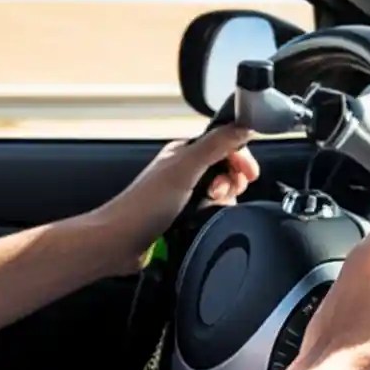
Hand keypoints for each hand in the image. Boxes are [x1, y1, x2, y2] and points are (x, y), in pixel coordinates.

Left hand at [93, 125, 259, 274]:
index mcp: (184, 152)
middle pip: (228, 170)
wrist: (121, 242)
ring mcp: (185, 194)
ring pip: (223, 194)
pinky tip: (204, 221)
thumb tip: (245, 126)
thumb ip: (217, 144)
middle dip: (232, 182)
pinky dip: (215, 216)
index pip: (226, 145)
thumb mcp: (186, 168)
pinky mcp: (186, 217)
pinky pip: (214, 213)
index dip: (241, 159)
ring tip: (208, 208)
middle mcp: (185, 171)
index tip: (248, 174)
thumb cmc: (143, 205)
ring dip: (223, 202)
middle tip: (219, 193)